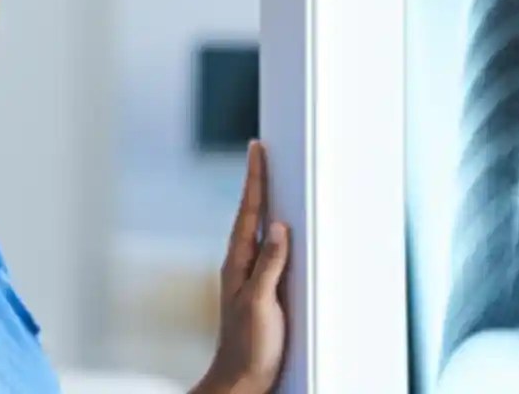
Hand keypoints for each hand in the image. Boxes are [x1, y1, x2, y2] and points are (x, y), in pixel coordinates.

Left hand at [192, 140, 289, 393]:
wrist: (241, 380)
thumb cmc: (248, 347)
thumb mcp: (259, 303)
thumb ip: (269, 265)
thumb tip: (278, 226)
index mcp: (238, 263)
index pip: (248, 211)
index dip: (255, 178)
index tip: (257, 149)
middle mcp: (241, 265)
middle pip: (250, 214)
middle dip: (257, 182)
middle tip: (261, 153)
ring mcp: (250, 277)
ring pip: (257, 230)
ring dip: (263, 203)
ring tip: (270, 179)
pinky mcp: (261, 291)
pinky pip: (268, 251)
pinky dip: (274, 232)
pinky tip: (281, 231)